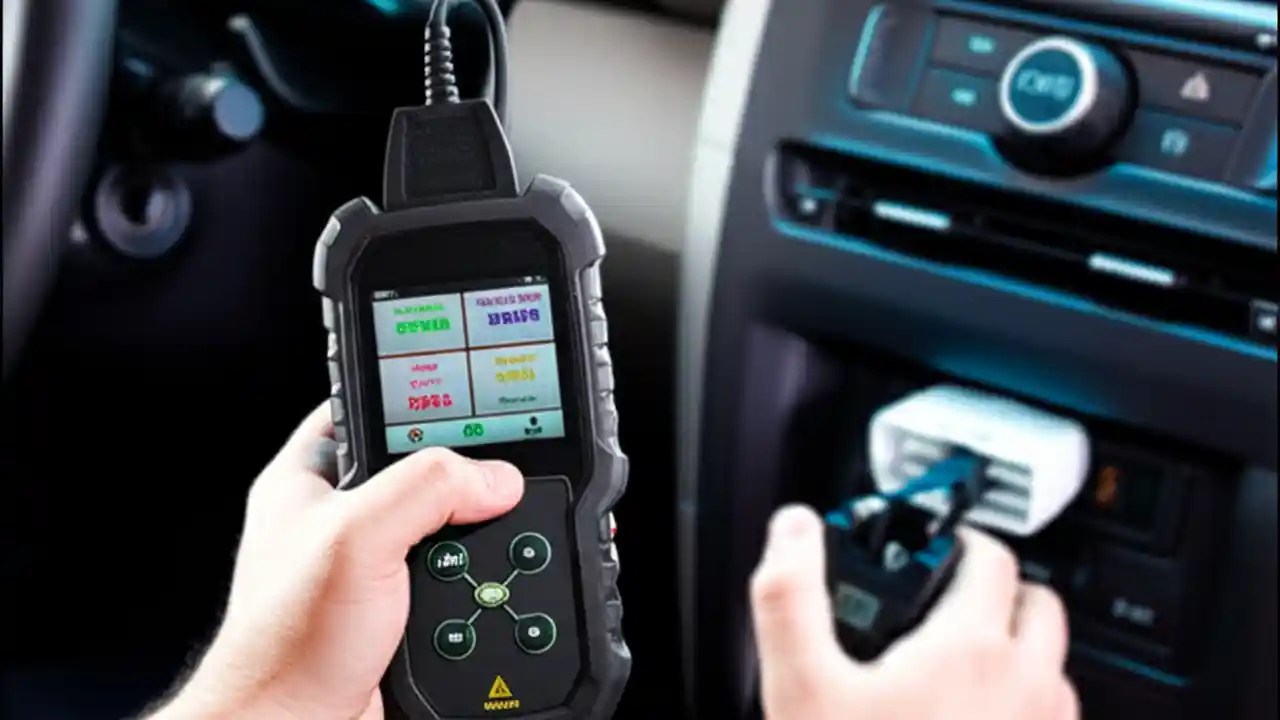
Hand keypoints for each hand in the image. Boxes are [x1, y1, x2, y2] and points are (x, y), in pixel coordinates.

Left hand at [147, 403, 523, 719]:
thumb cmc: (284, 645)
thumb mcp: (357, 540)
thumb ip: (427, 489)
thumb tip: (493, 479)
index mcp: (309, 481)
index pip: (368, 408)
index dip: (416, 396)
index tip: (468, 389)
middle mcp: (341, 520)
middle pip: (423, 469)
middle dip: (464, 478)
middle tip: (492, 477)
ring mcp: (373, 568)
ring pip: (448, 527)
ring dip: (477, 539)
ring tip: (491, 538)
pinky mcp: (403, 611)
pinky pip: (457, 579)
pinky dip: (480, 581)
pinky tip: (486, 584)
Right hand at [750, 506, 1078, 719]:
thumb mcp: (801, 686)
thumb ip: (791, 596)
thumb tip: (794, 530)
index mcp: (970, 648)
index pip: (992, 558)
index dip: (964, 542)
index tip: (942, 548)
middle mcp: (1026, 687)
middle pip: (1039, 606)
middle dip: (1000, 592)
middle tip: (955, 600)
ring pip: (1055, 667)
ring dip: (1019, 651)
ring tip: (962, 666)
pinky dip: (1025, 706)